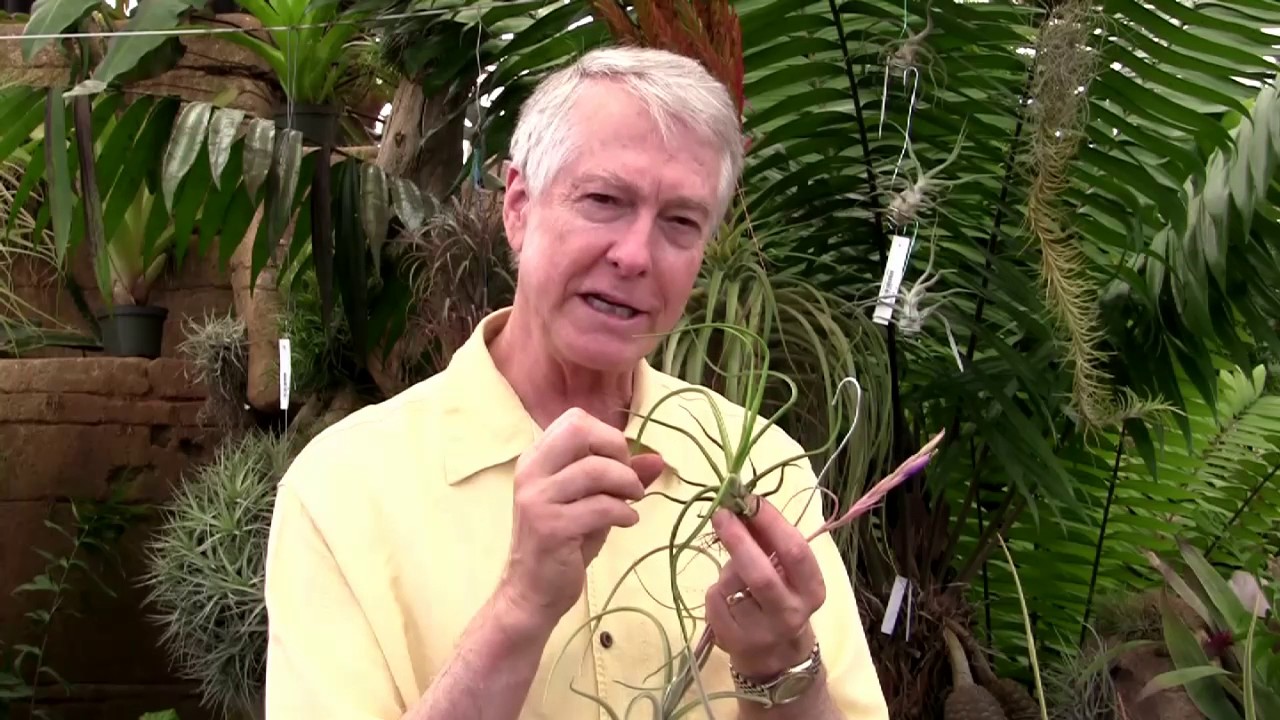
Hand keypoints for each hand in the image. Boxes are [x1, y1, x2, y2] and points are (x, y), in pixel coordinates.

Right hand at [497, 408, 664, 629]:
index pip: (575, 420)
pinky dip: (624, 512)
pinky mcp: (550, 526)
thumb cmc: (563, 544)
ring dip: (626, 484)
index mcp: (536, 459)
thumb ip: (621, 478)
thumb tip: (658, 458)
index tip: (620, 464)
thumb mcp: (593, 503)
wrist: (532, 592)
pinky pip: (600, 506)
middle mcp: (531, 471)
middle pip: (579, 430)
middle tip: (627, 478)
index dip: (607, 437)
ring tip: (632, 503)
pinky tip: (627, 522)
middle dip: (615, 450)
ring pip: (595, 469)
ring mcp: (537, 498)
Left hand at [704, 499, 825, 678]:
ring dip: (726, 568)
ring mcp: (761, 632)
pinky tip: (728, 598)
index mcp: (812, 590)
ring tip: (735, 574)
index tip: (749, 498)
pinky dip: (716, 589)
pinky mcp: (733, 642)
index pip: (795, 551)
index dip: (770, 521)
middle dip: (738, 538)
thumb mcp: (788, 573)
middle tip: (721, 513)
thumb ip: (771, 541)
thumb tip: (743, 501)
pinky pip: (715, 599)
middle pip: (760, 574)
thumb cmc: (782, 599)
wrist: (776, 657)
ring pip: (731, 584)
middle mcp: (791, 614)